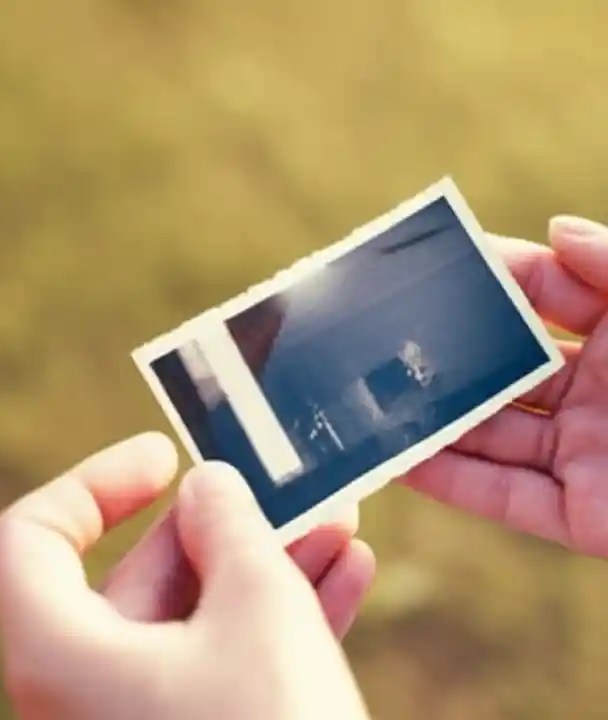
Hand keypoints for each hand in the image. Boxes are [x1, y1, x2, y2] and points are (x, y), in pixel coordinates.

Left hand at [0, 433, 372, 719]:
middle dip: (219, 528)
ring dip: (264, 570)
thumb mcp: (258, 612)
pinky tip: (344, 579)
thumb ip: (231, 530)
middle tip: (285, 490)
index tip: (163, 455)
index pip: (32, 538)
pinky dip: (276, 625)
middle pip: (133, 579)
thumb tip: (211, 488)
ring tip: (338, 527)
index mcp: (56, 653)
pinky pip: (221, 671)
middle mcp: (81, 693)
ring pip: (192, 626)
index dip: (94, 482)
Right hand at [404, 216, 607, 557]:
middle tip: (374, 333)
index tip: (422, 263)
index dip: (486, 274)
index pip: (542, 291)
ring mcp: (590, 455)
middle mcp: (604, 390)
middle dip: (443, 349)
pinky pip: (504, 497)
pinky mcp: (585, 516)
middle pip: (504, 364)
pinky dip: (449, 480)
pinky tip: (397, 457)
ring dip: (432, 415)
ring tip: (365, 394)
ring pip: (491, 431)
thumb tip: (554, 232)